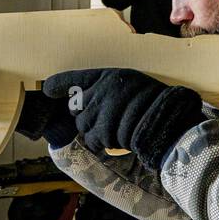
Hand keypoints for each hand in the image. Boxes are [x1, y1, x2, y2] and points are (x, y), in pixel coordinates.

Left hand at [43, 68, 203, 169]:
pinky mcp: (104, 131)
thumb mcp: (129, 84)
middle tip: (107, 117)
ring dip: (96, 131)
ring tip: (116, 128)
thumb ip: (104, 88)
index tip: (48, 89)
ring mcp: (102, 111)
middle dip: (87, 115)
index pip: (74, 79)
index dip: (58, 84)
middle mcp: (101, 91)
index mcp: (107, 76)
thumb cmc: (153, 102)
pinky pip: (92, 140)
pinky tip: (117, 138)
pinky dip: (102, 142)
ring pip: (83, 126)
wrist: (170, 120)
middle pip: (76, 108)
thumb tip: (77, 101)